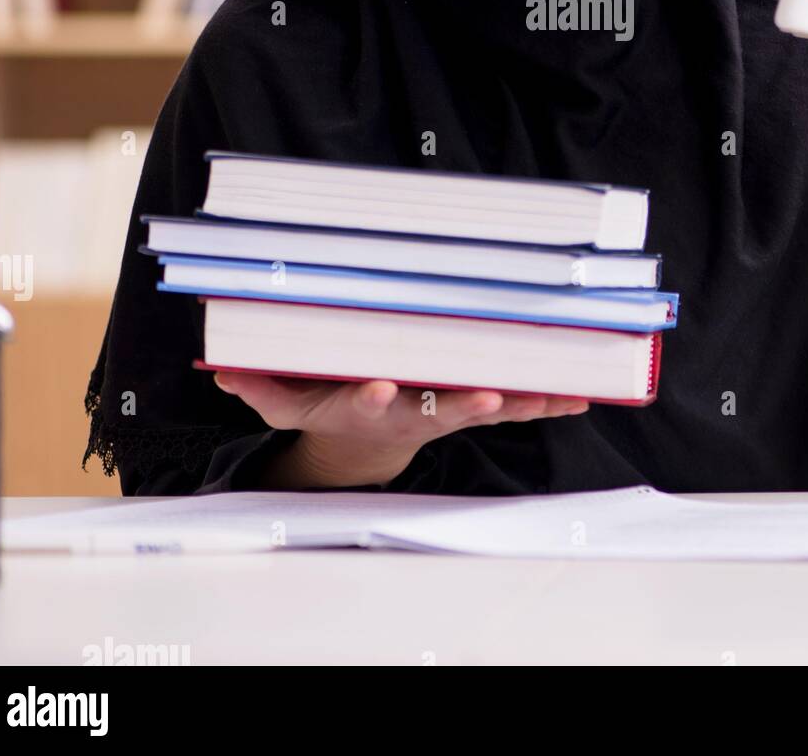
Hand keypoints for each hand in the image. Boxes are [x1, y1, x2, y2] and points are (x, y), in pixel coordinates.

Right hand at [213, 371, 589, 487]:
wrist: (364, 440)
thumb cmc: (327, 404)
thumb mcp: (285, 399)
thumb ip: (258, 384)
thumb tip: (223, 367)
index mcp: (364, 403)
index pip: (365, 401)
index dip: (372, 397)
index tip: (379, 388)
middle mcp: (411, 409)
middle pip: (439, 410)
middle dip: (465, 405)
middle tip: (489, 399)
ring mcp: (446, 408)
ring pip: (487, 405)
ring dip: (521, 402)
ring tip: (556, 396)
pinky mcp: (473, 402)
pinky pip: (516, 401)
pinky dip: (548, 397)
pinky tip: (584, 391)